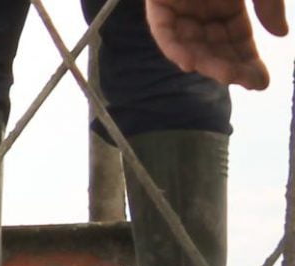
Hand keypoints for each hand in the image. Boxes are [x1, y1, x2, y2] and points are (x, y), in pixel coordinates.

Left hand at [146, 0, 288, 90]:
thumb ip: (269, 5)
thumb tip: (281, 35)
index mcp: (228, 5)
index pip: (237, 42)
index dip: (247, 62)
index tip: (260, 83)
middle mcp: (203, 11)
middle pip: (213, 48)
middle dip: (228, 66)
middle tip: (244, 82)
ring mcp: (179, 8)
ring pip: (190, 44)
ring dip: (206, 62)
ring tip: (227, 75)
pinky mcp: (158, 3)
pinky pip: (163, 31)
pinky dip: (174, 48)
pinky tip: (189, 63)